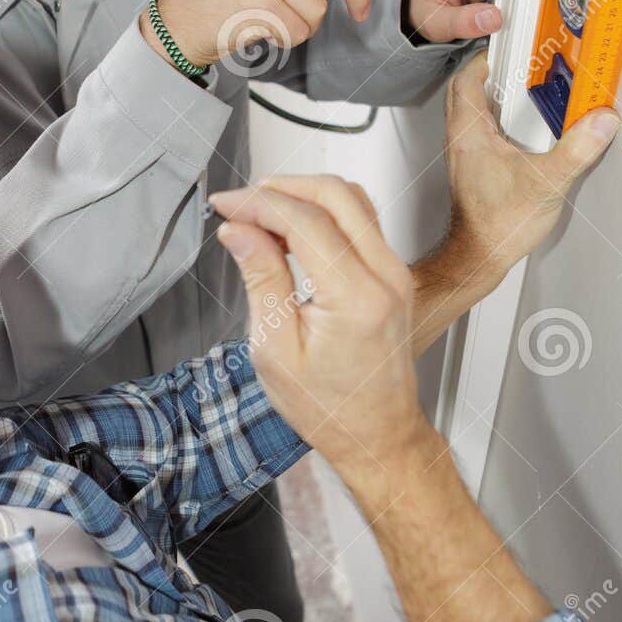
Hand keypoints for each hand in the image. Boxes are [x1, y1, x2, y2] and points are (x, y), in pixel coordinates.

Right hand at [210, 175, 425, 486]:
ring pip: (352, 200)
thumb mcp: (275, 349)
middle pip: (335, 194)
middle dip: (280, 188)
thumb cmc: (328, 407)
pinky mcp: (394, 274)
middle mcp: (386, 277)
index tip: (225, 205)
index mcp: (356, 298)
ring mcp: (396, 272)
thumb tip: (239, 230)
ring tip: (261, 215)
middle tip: (241, 204)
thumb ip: (261, 279)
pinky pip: (360, 221)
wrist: (376, 434)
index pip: (305, 220)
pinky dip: (322, 212)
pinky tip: (290, 229)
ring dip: (303, 195)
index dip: (258, 203)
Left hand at [441, 50, 619, 281]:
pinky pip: (478, 130)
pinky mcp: (471, 167)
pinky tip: (523, 128)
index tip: (511, 47)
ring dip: (493, 95)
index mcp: (468, 133)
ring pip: (470, 110)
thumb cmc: (498, 224)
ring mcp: (463, 154)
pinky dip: (496, 118)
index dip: (486, 58)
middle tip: (521, 63)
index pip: (466, 78)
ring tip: (526, 89)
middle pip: (465, 90)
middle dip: (491, 71)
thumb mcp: (546, 182)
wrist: (480, 256)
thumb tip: (600, 121)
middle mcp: (460, 140)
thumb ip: (577, 149)